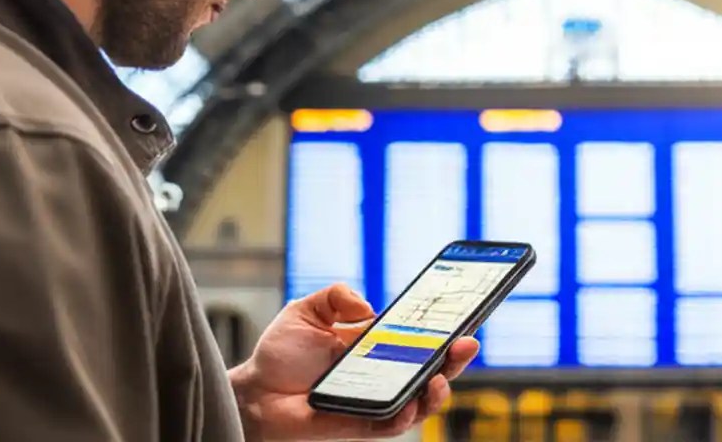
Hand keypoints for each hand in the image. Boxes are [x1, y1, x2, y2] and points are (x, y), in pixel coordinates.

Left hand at [228, 283, 479, 440]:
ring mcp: (374, 400)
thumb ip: (336, 296)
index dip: (446, 331)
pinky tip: (410, 402)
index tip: (465, 318)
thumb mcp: (307, 310)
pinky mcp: (360, 424)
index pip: (420, 339)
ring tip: (439, 379)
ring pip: (419, 402)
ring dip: (437, 393)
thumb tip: (368, 307)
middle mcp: (382, 374)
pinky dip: (405, 415)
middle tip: (467, 345)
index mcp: (377, 345)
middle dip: (455, 360)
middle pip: (431, 370)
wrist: (254, 391)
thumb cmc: (280, 352)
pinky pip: (390, 425)